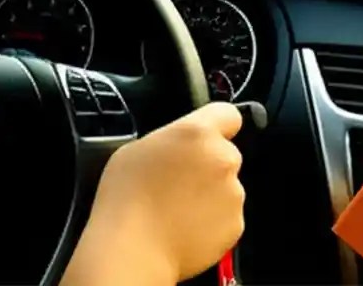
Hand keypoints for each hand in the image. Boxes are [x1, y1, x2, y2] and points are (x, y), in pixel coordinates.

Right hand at [85, 102, 244, 281]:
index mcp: (197, 133)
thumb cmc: (126, 198)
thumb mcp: (137, 148)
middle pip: (225, 153)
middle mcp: (223, 159)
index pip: (228, 114)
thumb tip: (179, 145)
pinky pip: (227, 215)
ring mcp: (233, 194)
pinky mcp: (236, 224)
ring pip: (227, 186)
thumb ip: (170, 139)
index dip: (217, 124)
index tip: (208, 134)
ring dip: (209, 193)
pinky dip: (211, 219)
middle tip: (179, 179)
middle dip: (208, 164)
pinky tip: (184, 224)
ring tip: (176, 207)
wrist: (134, 248)